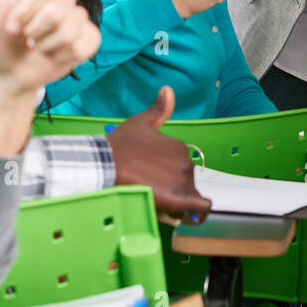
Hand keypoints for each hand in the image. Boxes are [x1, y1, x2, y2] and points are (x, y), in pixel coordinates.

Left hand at [0, 0, 100, 97]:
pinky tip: (53, 56)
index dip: (24, 9)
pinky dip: (63, 54)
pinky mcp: (89, 41)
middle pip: (58, 7)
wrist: (4, 72)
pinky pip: (84, 43)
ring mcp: (78, 19)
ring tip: (36, 47)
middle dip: (34, 28)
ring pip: (70, 27)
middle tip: (23, 36)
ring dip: (46, 44)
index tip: (10, 22)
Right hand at [109, 87, 212, 221]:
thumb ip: (158, 110)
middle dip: (172, 190)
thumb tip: (168, 90)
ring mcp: (183, 179)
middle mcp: (186, 162)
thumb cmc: (119, 145)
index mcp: (179, 147)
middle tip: (149, 191)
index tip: (151, 178)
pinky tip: (189, 216)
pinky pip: (200, 208)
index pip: (179, 169)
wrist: (106, 163)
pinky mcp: (179, 197)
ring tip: (155, 201)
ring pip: (188, 197)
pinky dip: (198, 214)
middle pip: (184, 184)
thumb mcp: (140, 123)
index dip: (167, 176)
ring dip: (177, 203)